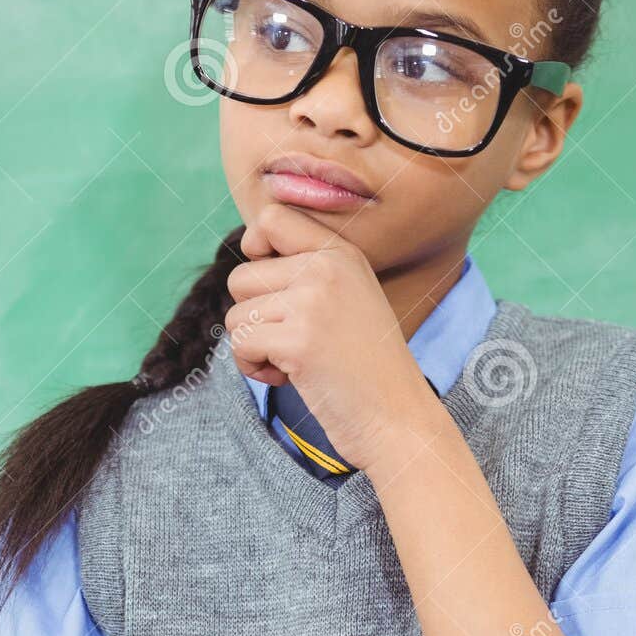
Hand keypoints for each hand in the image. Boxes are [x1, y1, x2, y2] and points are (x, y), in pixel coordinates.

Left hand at [223, 202, 439, 472]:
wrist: (398, 418)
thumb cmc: (368, 368)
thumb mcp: (350, 300)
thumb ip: (309, 272)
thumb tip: (250, 252)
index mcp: (342, 254)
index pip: (272, 218)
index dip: (254, 247)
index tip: (265, 285)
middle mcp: (327, 268)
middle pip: (242, 275)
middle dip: (253, 315)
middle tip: (288, 342)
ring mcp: (312, 302)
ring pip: (237, 313)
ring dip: (253, 346)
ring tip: (291, 362)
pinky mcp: (297, 340)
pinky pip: (241, 344)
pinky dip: (253, 368)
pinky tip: (287, 378)